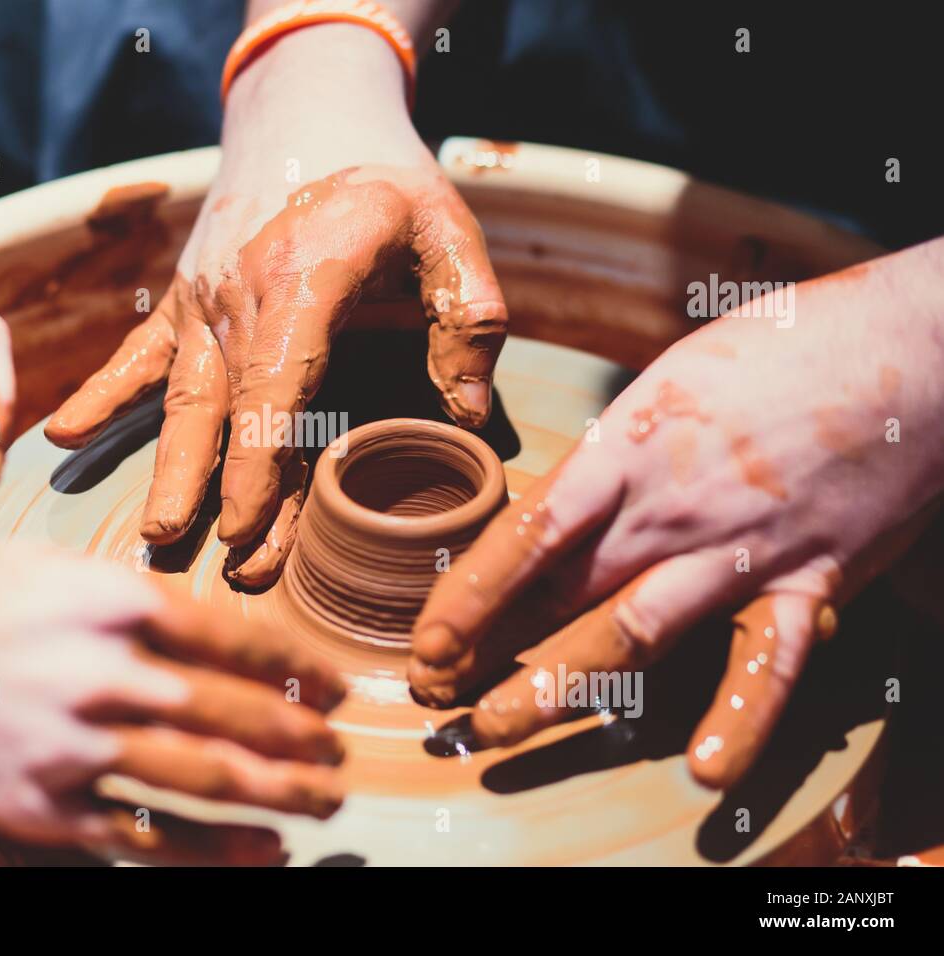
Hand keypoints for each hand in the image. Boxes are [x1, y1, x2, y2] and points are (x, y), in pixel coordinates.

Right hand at [0, 543, 344, 864]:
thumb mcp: (42, 565)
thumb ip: (123, 595)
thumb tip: (197, 623)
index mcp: (112, 599)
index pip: (238, 638)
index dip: (299, 667)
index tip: (336, 687)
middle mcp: (105, 671)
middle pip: (235, 711)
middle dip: (303, 737)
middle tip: (342, 751)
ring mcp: (73, 744)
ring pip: (204, 775)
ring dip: (279, 792)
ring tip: (326, 800)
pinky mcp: (38, 805)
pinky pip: (143, 834)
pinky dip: (211, 849)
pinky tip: (261, 851)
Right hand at [45, 23, 506, 586]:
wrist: (309, 110)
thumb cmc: (384, 179)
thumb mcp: (447, 229)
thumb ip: (467, 316)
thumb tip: (466, 413)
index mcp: (301, 281)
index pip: (274, 391)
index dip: (256, 466)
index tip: (244, 534)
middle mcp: (238, 297)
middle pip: (221, 411)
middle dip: (213, 491)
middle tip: (206, 561)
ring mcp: (201, 300)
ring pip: (181, 398)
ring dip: (169, 468)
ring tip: (156, 535)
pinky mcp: (183, 298)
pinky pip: (137, 354)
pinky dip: (101, 395)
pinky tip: (62, 436)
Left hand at [409, 244, 943, 788]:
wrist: (908, 346)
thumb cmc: (777, 350)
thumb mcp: (667, 382)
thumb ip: (612, 457)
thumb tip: (556, 515)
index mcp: (629, 448)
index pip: (526, 535)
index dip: (468, 597)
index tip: (424, 643)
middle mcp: (672, 508)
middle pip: (559, 595)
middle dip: (487, 651)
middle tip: (434, 696)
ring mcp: (741, 549)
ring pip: (632, 634)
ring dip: (558, 689)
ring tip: (496, 729)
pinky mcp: (810, 579)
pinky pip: (768, 662)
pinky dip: (739, 717)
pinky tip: (704, 769)